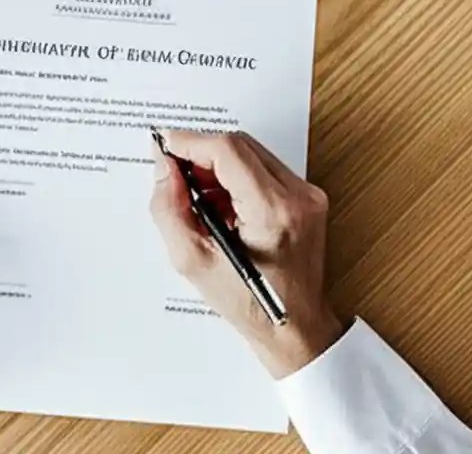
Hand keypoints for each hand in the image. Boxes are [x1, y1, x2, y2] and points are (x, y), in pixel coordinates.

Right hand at [149, 130, 341, 378]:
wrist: (296, 328)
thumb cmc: (250, 305)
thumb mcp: (193, 262)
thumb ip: (170, 209)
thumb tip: (163, 168)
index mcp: (272, 213)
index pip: (227, 150)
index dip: (190, 142)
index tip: (164, 146)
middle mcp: (297, 197)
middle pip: (240, 145)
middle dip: (202, 154)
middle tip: (176, 177)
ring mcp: (307, 195)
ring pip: (252, 153)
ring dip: (218, 165)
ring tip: (200, 200)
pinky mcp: (308, 198)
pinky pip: (264, 168)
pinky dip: (237, 177)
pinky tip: (223, 206)